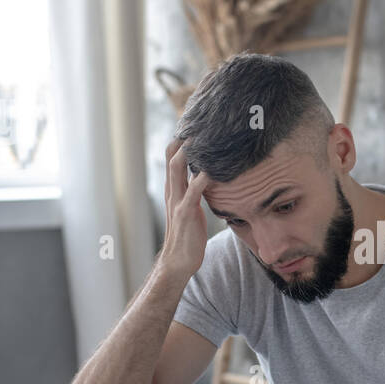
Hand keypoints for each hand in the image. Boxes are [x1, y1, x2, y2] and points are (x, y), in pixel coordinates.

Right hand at [158, 138, 209, 278]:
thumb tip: (206, 177)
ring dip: (187, 152)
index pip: (173, 158)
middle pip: (172, 157)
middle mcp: (172, 192)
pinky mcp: (186, 213)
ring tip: (199, 136)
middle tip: (196, 121)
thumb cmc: (188, 235)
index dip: (181, 141)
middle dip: (182, 138)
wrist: (178, 262)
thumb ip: (194, 192)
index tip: (194, 126)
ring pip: (176, 169)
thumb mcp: (190, 208)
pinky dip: (202, 179)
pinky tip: (212, 170)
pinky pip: (193, 191)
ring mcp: (177, 201)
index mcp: (173, 190)